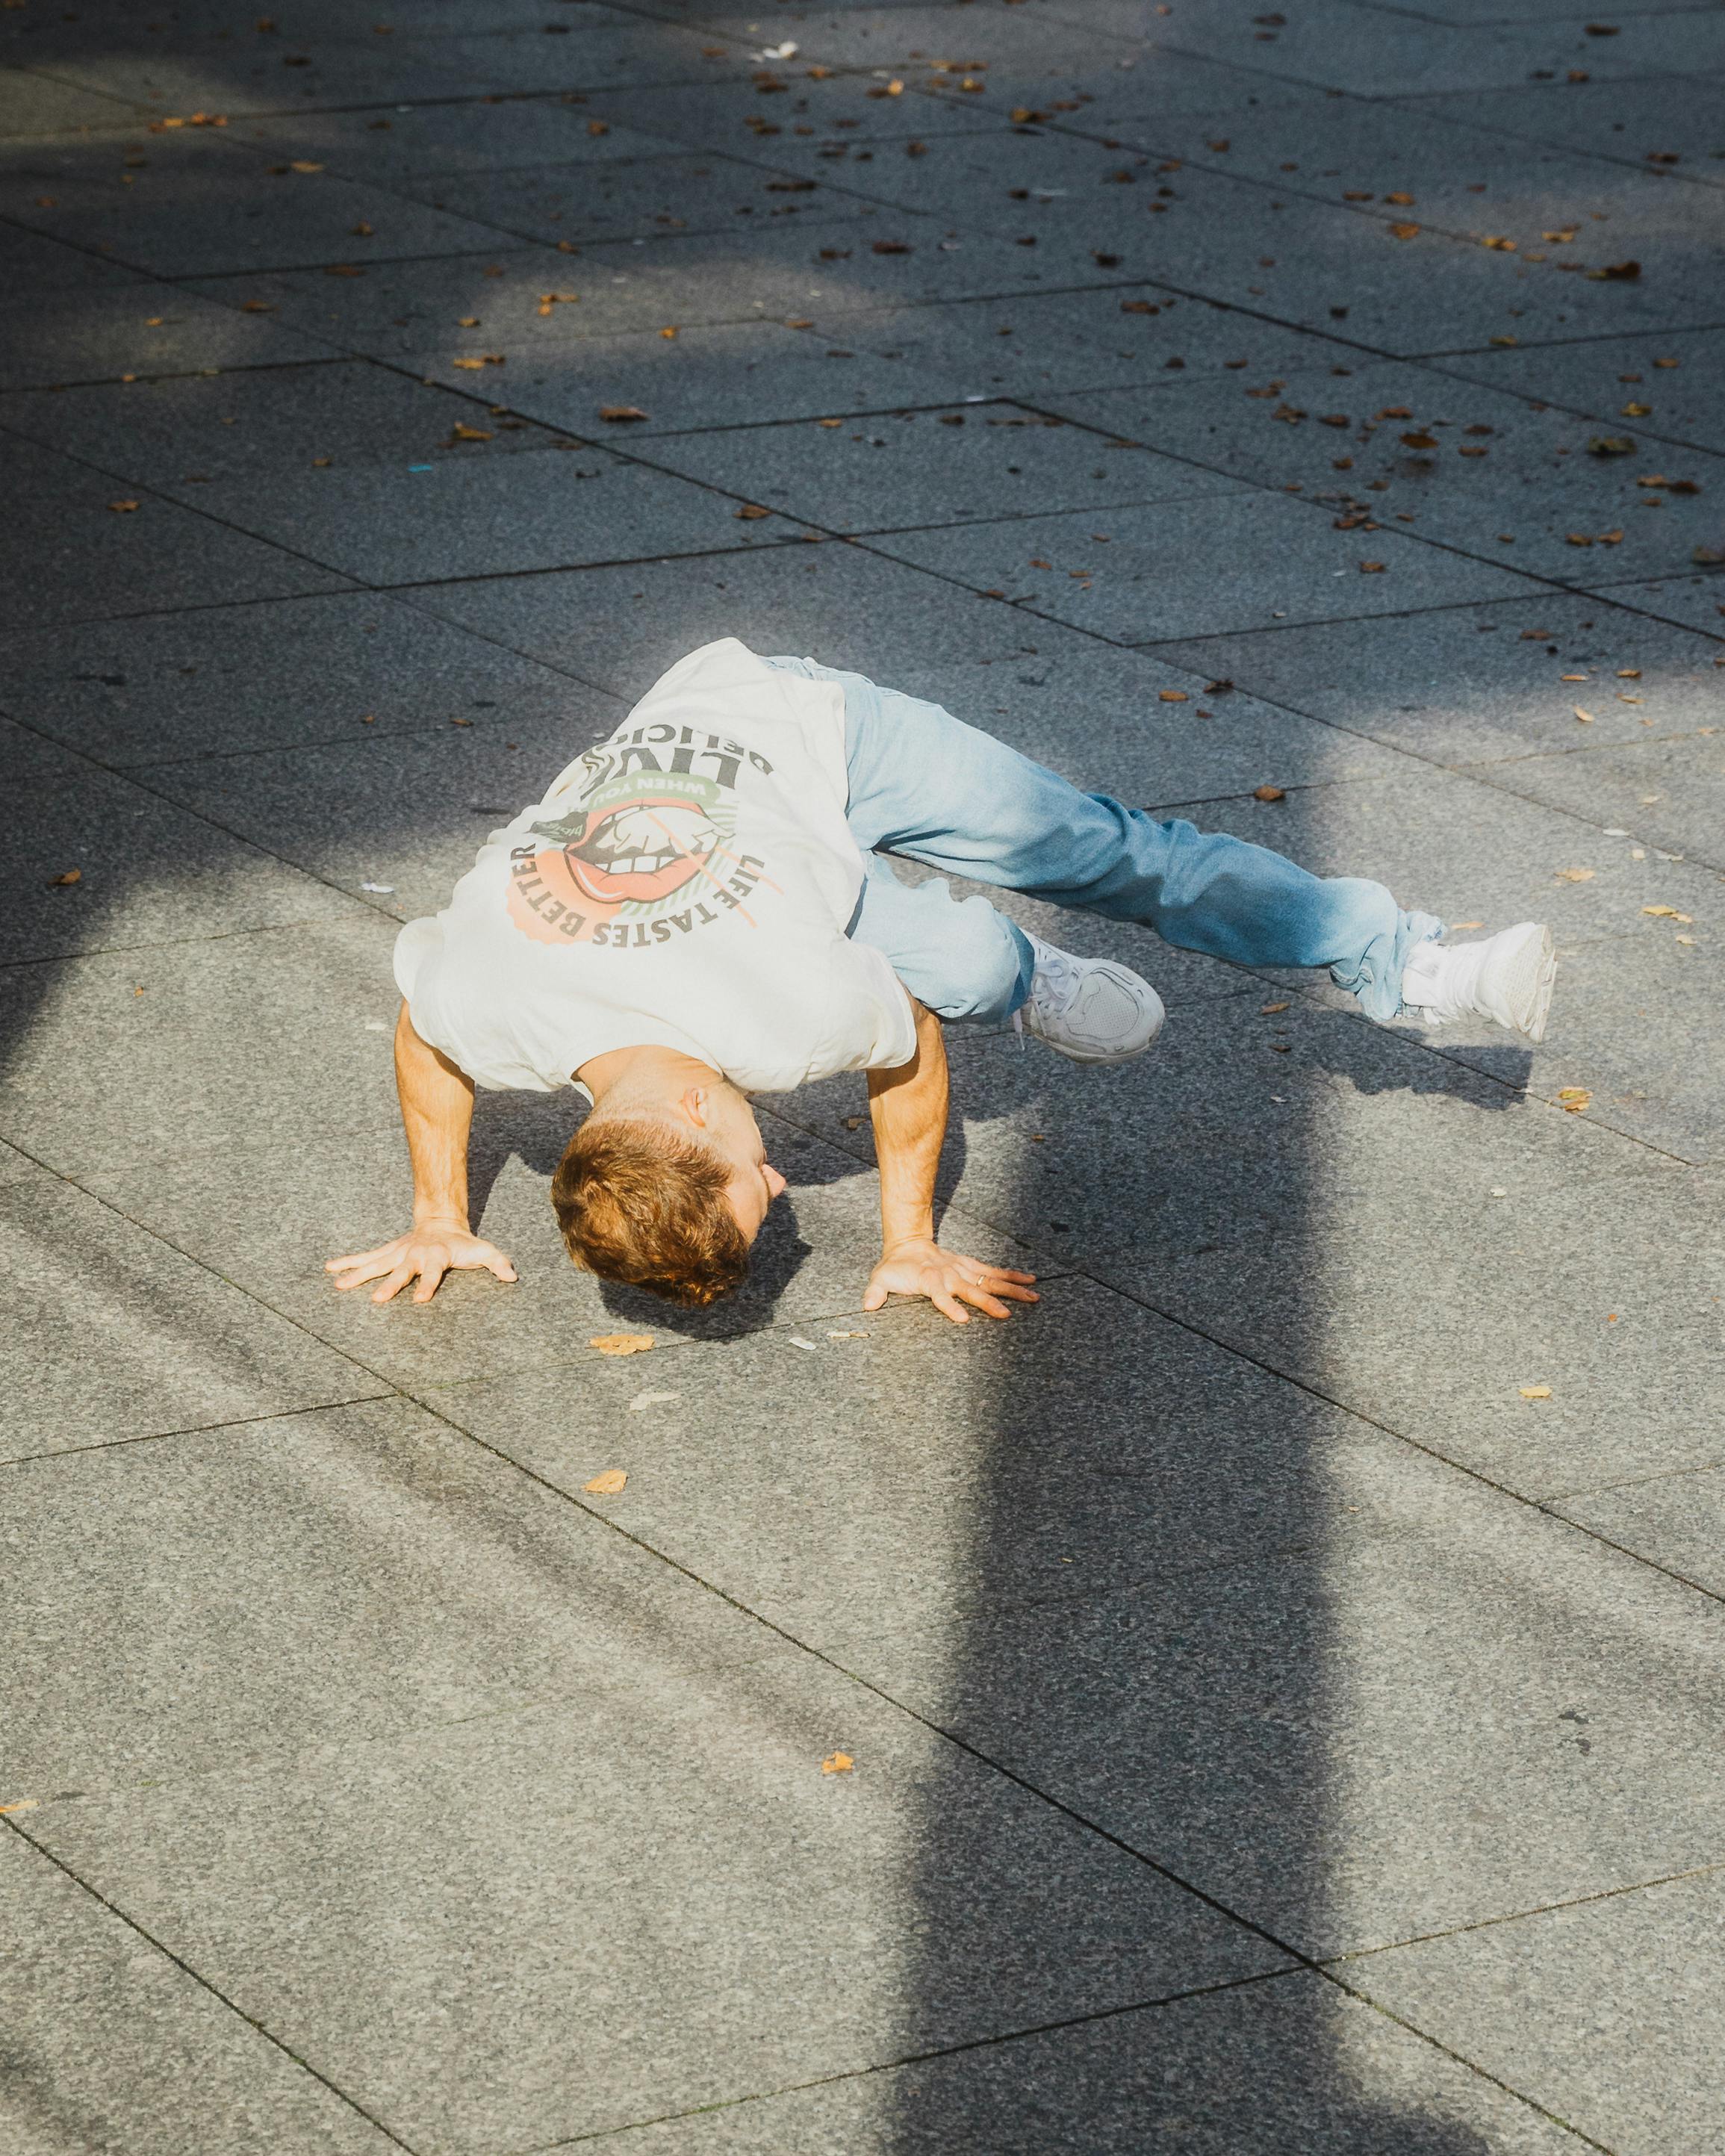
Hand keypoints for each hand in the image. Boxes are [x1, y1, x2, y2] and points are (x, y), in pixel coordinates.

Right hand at [325, 1220, 517, 1304]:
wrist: (442, 1222)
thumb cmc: (463, 1244)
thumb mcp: (483, 1251)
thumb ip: (497, 1263)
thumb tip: (512, 1276)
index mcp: (436, 1257)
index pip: (432, 1273)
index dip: (427, 1285)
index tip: (419, 1300)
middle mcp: (414, 1255)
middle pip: (401, 1271)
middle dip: (391, 1284)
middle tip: (377, 1300)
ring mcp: (398, 1253)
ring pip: (376, 1264)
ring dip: (358, 1274)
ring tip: (338, 1285)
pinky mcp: (388, 1252)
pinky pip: (365, 1258)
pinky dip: (348, 1262)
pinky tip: (330, 1270)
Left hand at [862, 1239, 1038, 1325]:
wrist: (907, 1243)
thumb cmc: (894, 1267)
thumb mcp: (880, 1278)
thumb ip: (875, 1292)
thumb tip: (867, 1306)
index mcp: (930, 1280)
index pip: (940, 1295)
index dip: (950, 1306)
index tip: (962, 1320)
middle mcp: (950, 1274)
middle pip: (971, 1289)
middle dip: (989, 1302)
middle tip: (1006, 1315)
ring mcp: (963, 1269)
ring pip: (990, 1280)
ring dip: (1011, 1289)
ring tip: (1033, 1297)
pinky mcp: (971, 1266)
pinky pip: (994, 1271)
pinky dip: (1012, 1275)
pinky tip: (1031, 1281)